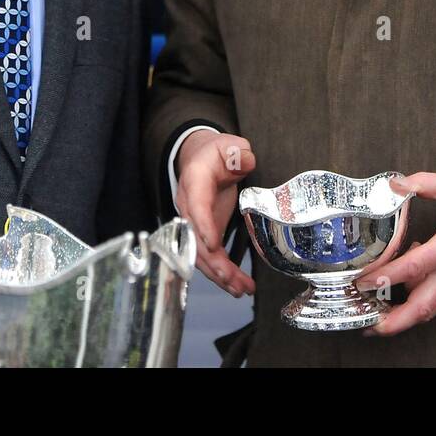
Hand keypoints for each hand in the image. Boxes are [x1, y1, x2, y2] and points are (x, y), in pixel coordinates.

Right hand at [175, 130, 256, 296]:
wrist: (201, 160)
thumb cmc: (216, 154)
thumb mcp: (228, 146)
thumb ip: (237, 152)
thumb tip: (246, 161)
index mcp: (194, 182)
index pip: (196, 205)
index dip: (203, 226)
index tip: (213, 244)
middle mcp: (189, 207)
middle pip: (195, 239)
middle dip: (213, 262)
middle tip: (231, 278)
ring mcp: (194, 224)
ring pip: (201, 254)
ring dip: (220, 275)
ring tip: (241, 290)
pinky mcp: (204, 235)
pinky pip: (210, 257)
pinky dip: (223, 274)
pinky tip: (239, 287)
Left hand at [355, 172, 435, 335]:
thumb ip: (420, 182)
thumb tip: (392, 184)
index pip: (417, 265)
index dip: (389, 276)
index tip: (366, 282)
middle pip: (424, 306)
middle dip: (396, 321)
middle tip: (369, 325)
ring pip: (430, 309)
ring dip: (403, 319)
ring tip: (375, 318)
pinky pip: (435, 301)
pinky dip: (415, 304)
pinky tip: (398, 291)